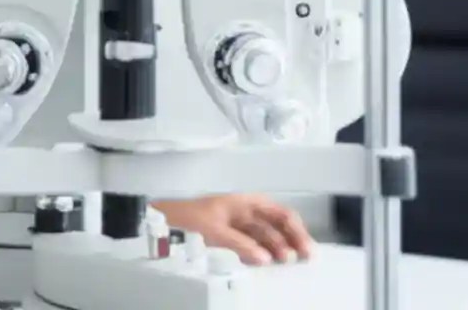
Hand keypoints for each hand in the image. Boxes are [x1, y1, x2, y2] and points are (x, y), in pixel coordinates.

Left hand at [151, 195, 313, 265]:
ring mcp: (238, 225)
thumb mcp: (215, 229)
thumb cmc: (186, 216)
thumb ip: (241, 243)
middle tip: (303, 259)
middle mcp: (245, 212)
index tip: (305, 247)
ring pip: (265, 238)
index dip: (296, 229)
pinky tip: (265, 263)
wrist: (162, 221)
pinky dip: (260, 254)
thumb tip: (264, 257)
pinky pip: (251, 246)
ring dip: (277, 250)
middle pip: (276, 226)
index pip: (279, 213)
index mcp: (244, 202)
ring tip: (285, 264)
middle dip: (291, 241)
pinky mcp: (230, 238)